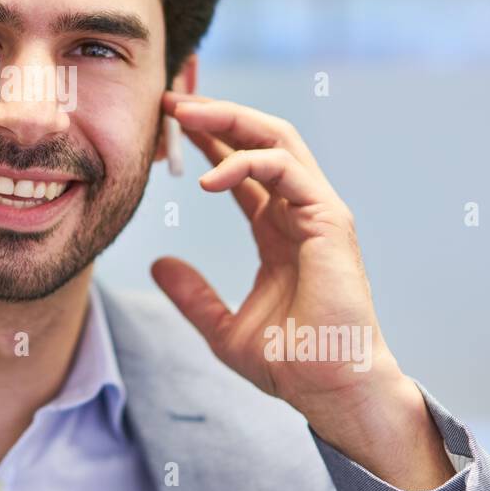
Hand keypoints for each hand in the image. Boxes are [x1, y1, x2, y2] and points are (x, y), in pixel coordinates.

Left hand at [151, 91, 454, 489]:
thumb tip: (159, 266)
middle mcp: (299, 212)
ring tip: (184, 115)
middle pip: (259, 140)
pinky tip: (209, 177)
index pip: (241, 167)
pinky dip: (246, 162)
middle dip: (215, 114)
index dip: (207, 139)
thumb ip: (193, 296)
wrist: (329, 389)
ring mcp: (318, 211)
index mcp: (278, 230)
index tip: (166, 122)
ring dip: (229, 120)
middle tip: (170, 101)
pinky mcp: (330, 219)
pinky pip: (287, 169)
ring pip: (276, 139)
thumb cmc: (291, 364)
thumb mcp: (222, 328)